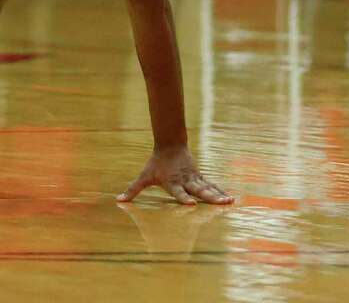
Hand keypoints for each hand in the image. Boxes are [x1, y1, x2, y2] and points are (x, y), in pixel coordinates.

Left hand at [117, 145, 233, 205]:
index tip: (190, 204)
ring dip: (218, 195)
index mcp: (172, 182)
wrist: (170, 145)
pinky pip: (212, 185)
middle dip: (209, 198)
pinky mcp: (200, 177)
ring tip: (229, 202)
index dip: (183, 198)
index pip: (178, 192)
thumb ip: (133, 189)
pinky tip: (229, 199)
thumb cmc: (156, 164)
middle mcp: (185, 181)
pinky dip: (220, 191)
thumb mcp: (144, 176)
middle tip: (220, 204)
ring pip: (208, 188)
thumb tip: (119, 200)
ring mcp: (194, 178)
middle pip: (198, 191)